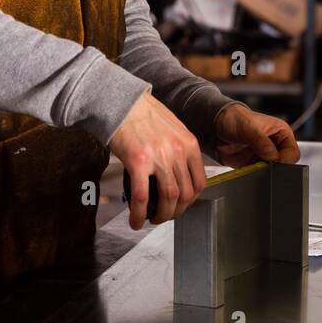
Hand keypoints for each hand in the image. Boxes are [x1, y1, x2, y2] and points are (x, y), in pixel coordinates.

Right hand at [108, 92, 206, 228]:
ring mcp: (159, 157)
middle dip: (176, 211)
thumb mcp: (174, 129)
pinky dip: (139, 214)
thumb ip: (180, 149)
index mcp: (189, 144)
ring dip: (161, 216)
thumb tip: (179, 174)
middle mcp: (178, 152)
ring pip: (168, 198)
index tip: (182, 205)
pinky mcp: (138, 162)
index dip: (191, 200)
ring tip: (152, 219)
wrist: (122, 102)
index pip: (200, 182)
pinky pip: (142, 197)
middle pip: (185, 194)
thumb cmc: (144, 114)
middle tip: (166, 216)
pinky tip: (135, 220)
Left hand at [212, 104, 300, 168]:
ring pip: (272, 171)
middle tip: (263, 165)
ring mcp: (265, 156)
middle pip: (285, 164)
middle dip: (275, 167)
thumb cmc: (235, 119)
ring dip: (264, 172)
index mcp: (281, 133)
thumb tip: (273, 158)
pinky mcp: (254, 164)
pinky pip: (259, 174)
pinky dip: (255, 174)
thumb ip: (262, 142)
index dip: (285, 159)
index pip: (293, 152)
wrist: (217, 126)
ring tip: (254, 165)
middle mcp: (276, 145)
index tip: (274, 162)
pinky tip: (248, 169)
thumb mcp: (250, 128)